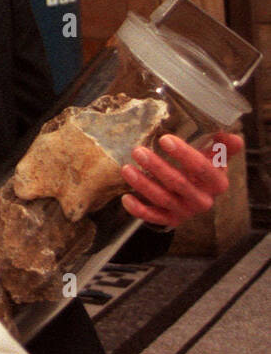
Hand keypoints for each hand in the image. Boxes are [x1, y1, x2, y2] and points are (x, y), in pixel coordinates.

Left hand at [121, 133, 243, 228]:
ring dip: (144, 184)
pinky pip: (154, 217)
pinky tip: (126, 198)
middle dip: (157, 167)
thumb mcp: (215, 158)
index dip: (184, 154)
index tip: (165, 139)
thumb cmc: (203, 170)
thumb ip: (222, 146)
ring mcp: (186, 211)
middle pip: (179, 184)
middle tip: (138, 151)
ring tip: (126, 169)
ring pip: (163, 199)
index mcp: (217, 183)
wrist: (197, 196)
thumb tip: (228, 134)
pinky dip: (139, 210)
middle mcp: (203, 200)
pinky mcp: (170, 220)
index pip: (203, 168)